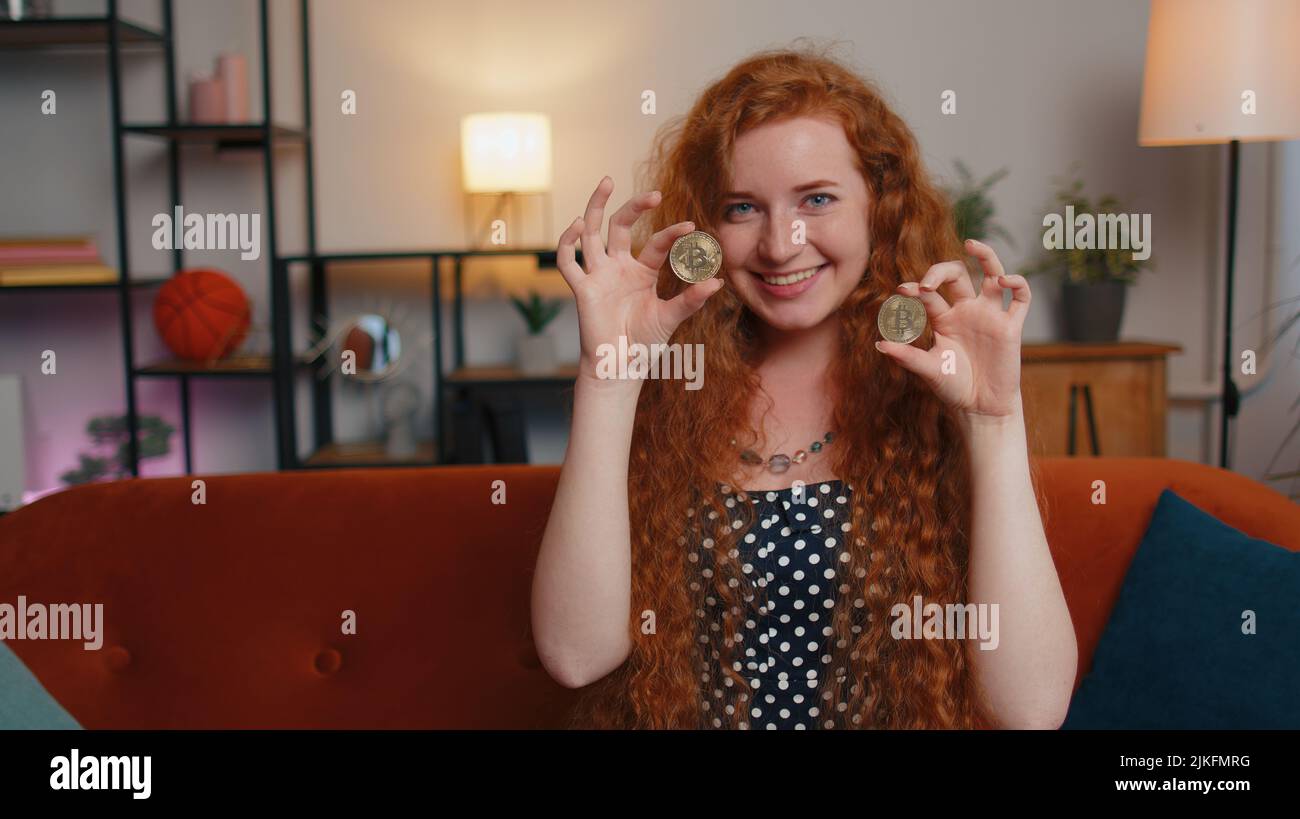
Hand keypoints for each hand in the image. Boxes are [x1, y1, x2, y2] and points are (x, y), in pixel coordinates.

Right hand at [556, 176, 723, 382]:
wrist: (620, 366)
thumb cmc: (645, 343)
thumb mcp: (671, 318)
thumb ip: (690, 300)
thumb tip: (717, 282)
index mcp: (641, 272)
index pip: (655, 244)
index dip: (672, 234)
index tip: (690, 228)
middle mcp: (618, 267)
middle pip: (619, 225)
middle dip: (635, 206)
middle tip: (655, 194)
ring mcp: (598, 275)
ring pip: (591, 233)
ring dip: (596, 206)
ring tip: (606, 181)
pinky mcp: (582, 289)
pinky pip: (569, 262)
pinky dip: (568, 242)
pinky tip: (577, 225)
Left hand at [874, 239, 1027, 419]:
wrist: (981, 408)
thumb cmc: (954, 388)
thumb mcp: (928, 370)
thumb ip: (907, 356)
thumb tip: (879, 344)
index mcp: (943, 319)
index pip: (929, 294)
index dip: (916, 289)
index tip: (902, 290)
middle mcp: (966, 311)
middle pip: (956, 275)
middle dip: (940, 271)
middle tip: (927, 283)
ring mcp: (989, 315)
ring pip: (992, 274)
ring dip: (986, 256)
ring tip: (973, 243)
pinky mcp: (1011, 326)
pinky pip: (1020, 298)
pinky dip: (1017, 284)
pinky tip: (1005, 281)